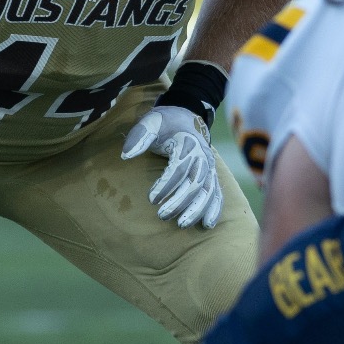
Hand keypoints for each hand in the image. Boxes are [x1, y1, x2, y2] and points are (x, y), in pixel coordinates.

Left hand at [121, 104, 223, 228]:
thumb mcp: (151, 122)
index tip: (151, 199)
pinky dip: (214, 209)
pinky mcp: (212, 176)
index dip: (166, 185)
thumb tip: (125, 155)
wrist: (186, 118)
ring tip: (181, 225)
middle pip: (195, 183)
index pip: (179, 167)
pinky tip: (207, 225)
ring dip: (197, 210)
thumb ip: (139, 136)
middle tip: (162, 215)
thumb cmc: (165, 123)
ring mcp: (210, 167)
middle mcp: (203, 156)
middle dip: (180, 201)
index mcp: (188, 143)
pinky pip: (217, 194)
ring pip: (208, 191)